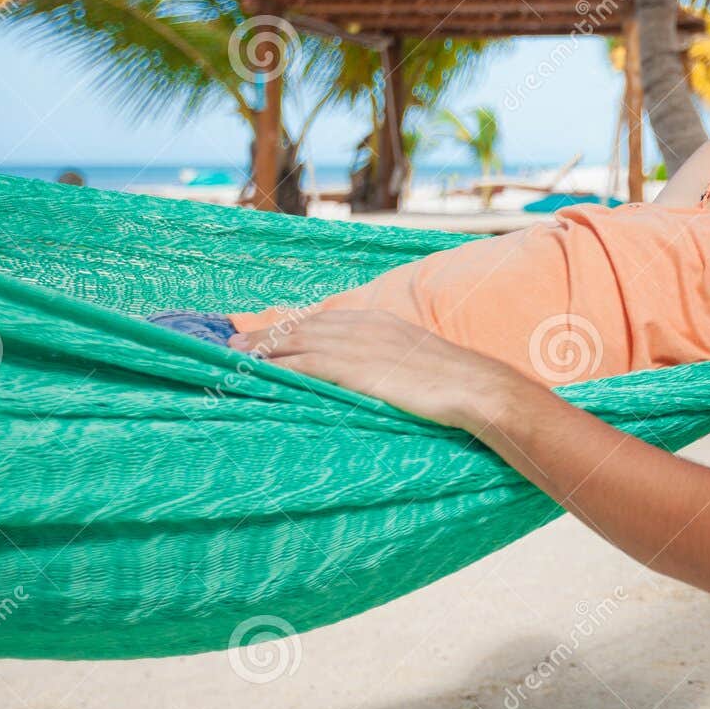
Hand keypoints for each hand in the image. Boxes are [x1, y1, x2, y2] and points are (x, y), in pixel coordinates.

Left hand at [229, 309, 516, 432]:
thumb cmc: (454, 382)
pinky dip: (279, 366)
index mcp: (379, 322)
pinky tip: (260, 372)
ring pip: (297, 343)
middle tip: (235, 343)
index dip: (292, 327)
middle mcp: (363, 327)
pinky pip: (306, 365)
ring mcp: (358, 347)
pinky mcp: (355, 370)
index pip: (324, 320)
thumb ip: (390, 360)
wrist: (473, 387)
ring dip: (263, 349)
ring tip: (236, 356)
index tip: (268, 333)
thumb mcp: (417, 360)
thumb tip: (379, 374)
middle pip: (303, 327)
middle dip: (267, 334)